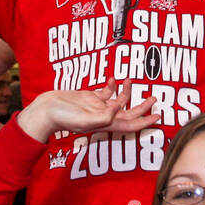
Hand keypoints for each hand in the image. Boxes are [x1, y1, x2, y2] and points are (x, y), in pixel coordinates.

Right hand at [18, 80, 159, 141]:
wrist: (46, 109)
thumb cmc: (62, 117)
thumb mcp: (83, 119)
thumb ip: (103, 116)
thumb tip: (119, 109)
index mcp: (105, 124)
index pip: (131, 125)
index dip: (145, 122)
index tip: (158, 116)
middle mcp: (104, 116)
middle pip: (129, 113)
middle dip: (142, 107)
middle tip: (154, 98)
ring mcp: (96, 107)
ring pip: (118, 100)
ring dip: (127, 92)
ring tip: (131, 81)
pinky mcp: (88, 98)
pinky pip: (105, 92)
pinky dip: (111, 86)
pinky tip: (113, 79)